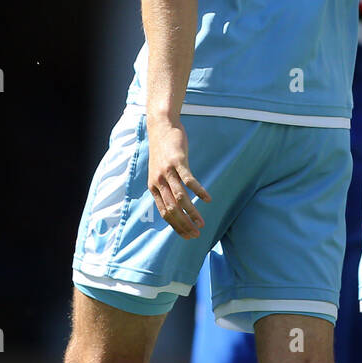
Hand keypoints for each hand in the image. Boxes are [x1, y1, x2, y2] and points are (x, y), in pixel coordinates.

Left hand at [146, 120, 211, 238]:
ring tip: (202, 223)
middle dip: (184, 225)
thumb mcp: (159, 171)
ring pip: (180, 198)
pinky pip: (189, 180)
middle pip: (171, 209)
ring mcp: (167, 172)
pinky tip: (207, 199)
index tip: (188, 235)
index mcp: (154, 187)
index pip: (164, 213)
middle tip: (196, 234)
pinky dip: (199, 191)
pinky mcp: (178, 161)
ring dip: (191, 213)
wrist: (161, 127)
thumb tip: (175, 202)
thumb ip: (166, 186)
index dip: (176, 226)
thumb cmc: (164, 150)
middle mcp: (159, 182)